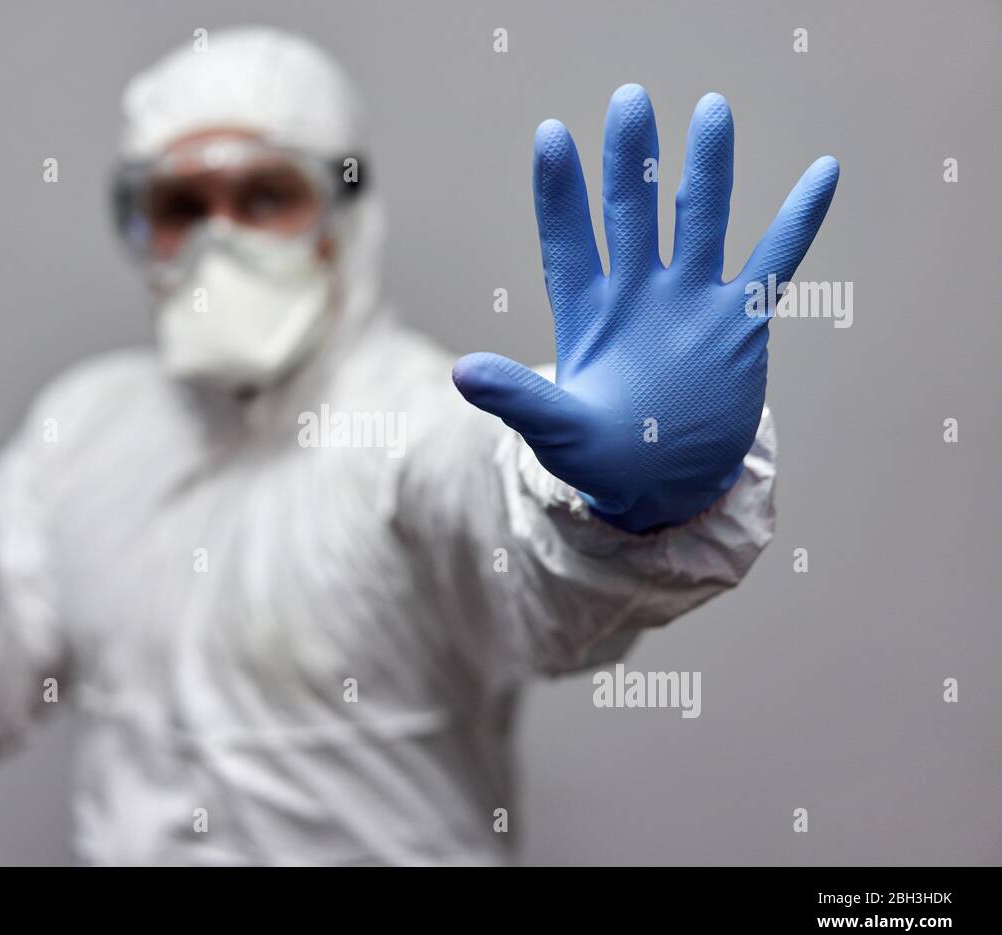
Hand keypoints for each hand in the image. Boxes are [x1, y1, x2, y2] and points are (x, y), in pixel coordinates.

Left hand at [453, 84, 837, 531]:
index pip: (569, 241)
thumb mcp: (555, 431)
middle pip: (633, 212)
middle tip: (630, 100)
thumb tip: (461, 373)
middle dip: (632, 159)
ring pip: (699, 220)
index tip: (552, 136)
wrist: (661, 486)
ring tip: (713, 109)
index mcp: (586, 312)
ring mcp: (688, 302)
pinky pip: (773, 262)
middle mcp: (636, 293)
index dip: (560, 192)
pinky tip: (821, 172)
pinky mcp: (737, 322)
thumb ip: (517, 398)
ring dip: (707, 169)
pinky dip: (796, 222)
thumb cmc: (599, 459)